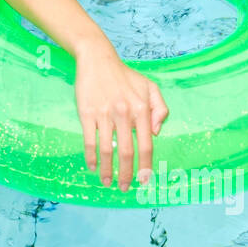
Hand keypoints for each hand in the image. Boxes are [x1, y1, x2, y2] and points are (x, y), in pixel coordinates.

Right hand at [74, 40, 168, 189]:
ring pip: (107, 150)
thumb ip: (160, 108)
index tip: (144, 180)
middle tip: (125, 187)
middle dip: (127, 174)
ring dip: (107, 170)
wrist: (98, 59)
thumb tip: (156, 133)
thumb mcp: (150, 87)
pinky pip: (90, 140)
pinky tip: (92, 166)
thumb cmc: (125, 75)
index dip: (145, 166)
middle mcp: (124, 114)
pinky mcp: (87, 113)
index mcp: (142, 109)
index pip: (146, 145)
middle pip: (127, 152)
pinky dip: (91, 156)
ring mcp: (104, 114)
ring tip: (107, 181)